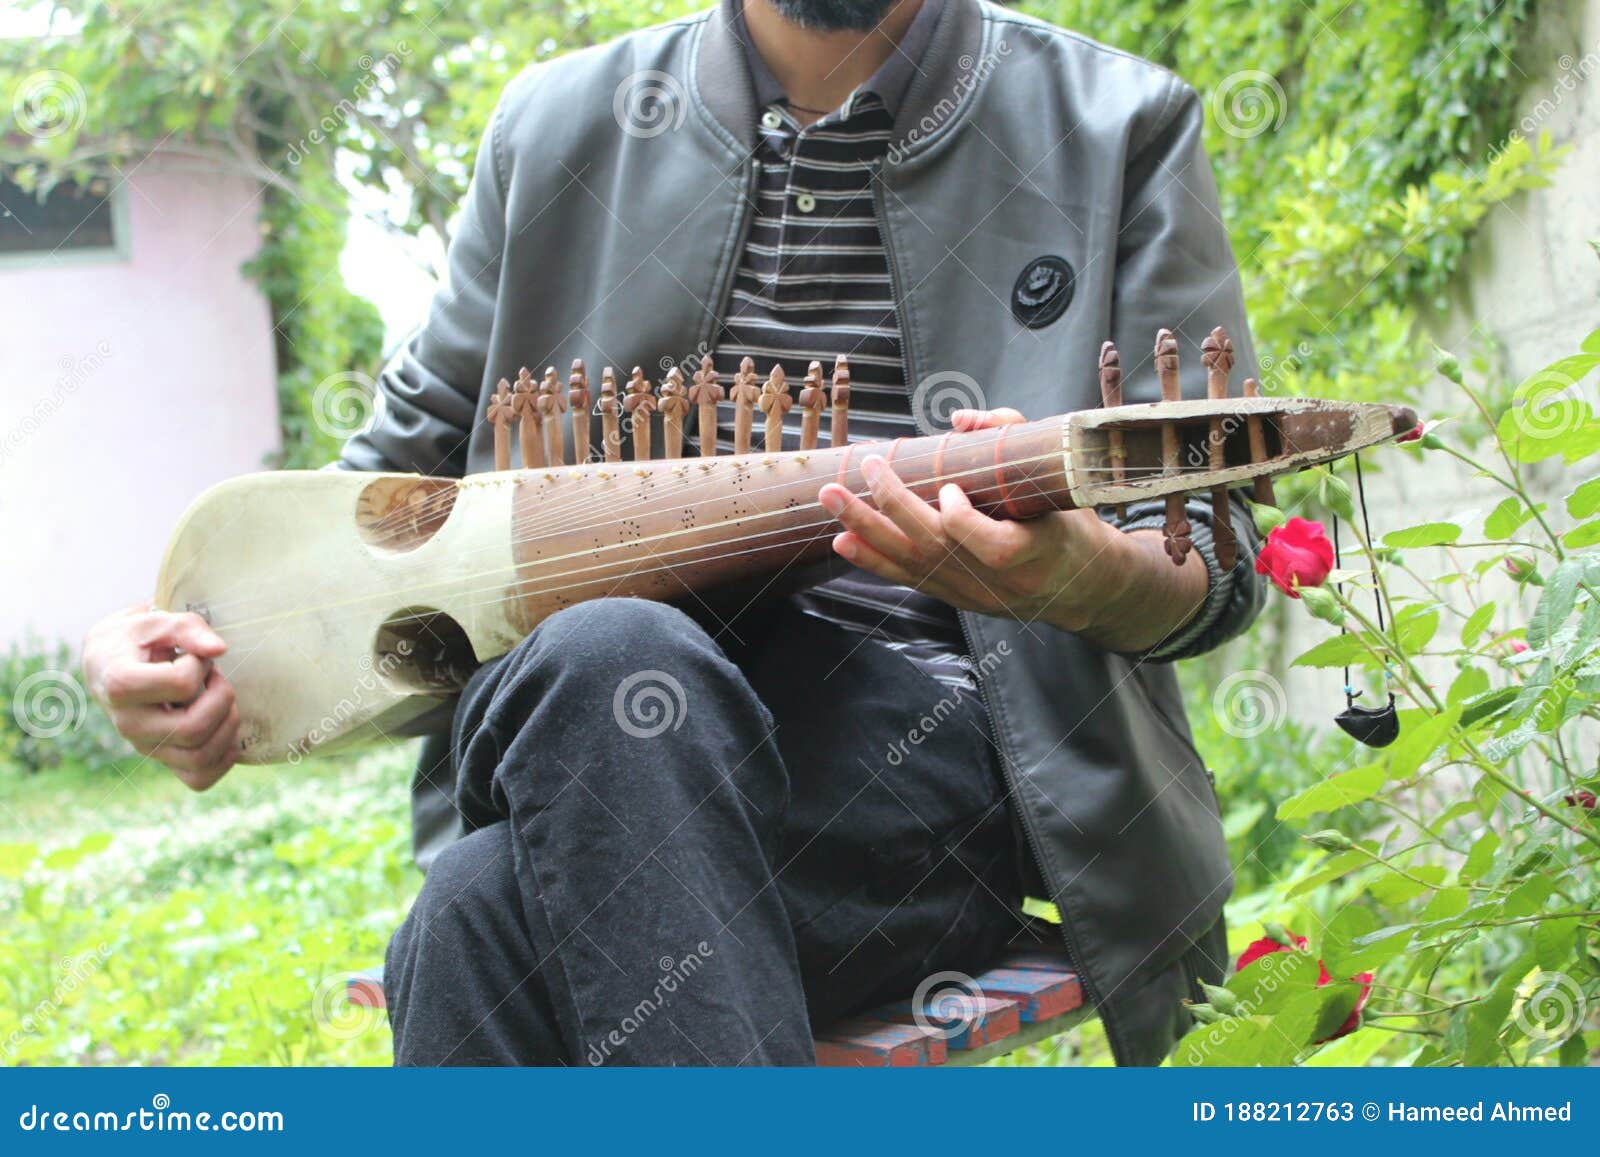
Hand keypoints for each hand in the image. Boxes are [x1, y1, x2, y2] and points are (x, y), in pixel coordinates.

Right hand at [82, 603, 239, 789]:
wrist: (110, 663)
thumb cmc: (138, 639)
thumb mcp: (157, 621)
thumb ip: (188, 629)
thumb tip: (219, 650)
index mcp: (121, 685)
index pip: (181, 684)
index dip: (199, 665)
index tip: (193, 656)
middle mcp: (129, 723)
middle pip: (193, 729)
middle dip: (222, 697)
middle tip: (215, 678)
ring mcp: (145, 746)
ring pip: (200, 758)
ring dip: (228, 725)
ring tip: (220, 700)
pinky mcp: (162, 758)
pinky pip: (199, 779)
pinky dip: (224, 760)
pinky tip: (227, 731)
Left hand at [816, 408, 1130, 631]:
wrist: (1081, 586)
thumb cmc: (1069, 523)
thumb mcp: (1058, 480)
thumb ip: (1013, 440)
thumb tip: (961, 419)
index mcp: (1039, 553)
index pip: (992, 548)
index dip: (963, 521)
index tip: (950, 488)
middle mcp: (1000, 583)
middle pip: (938, 549)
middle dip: (894, 506)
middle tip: (867, 466)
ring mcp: (973, 594)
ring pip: (913, 564)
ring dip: (867, 528)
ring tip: (832, 498)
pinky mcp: (954, 597)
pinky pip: (907, 579)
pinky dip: (872, 559)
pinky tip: (842, 540)